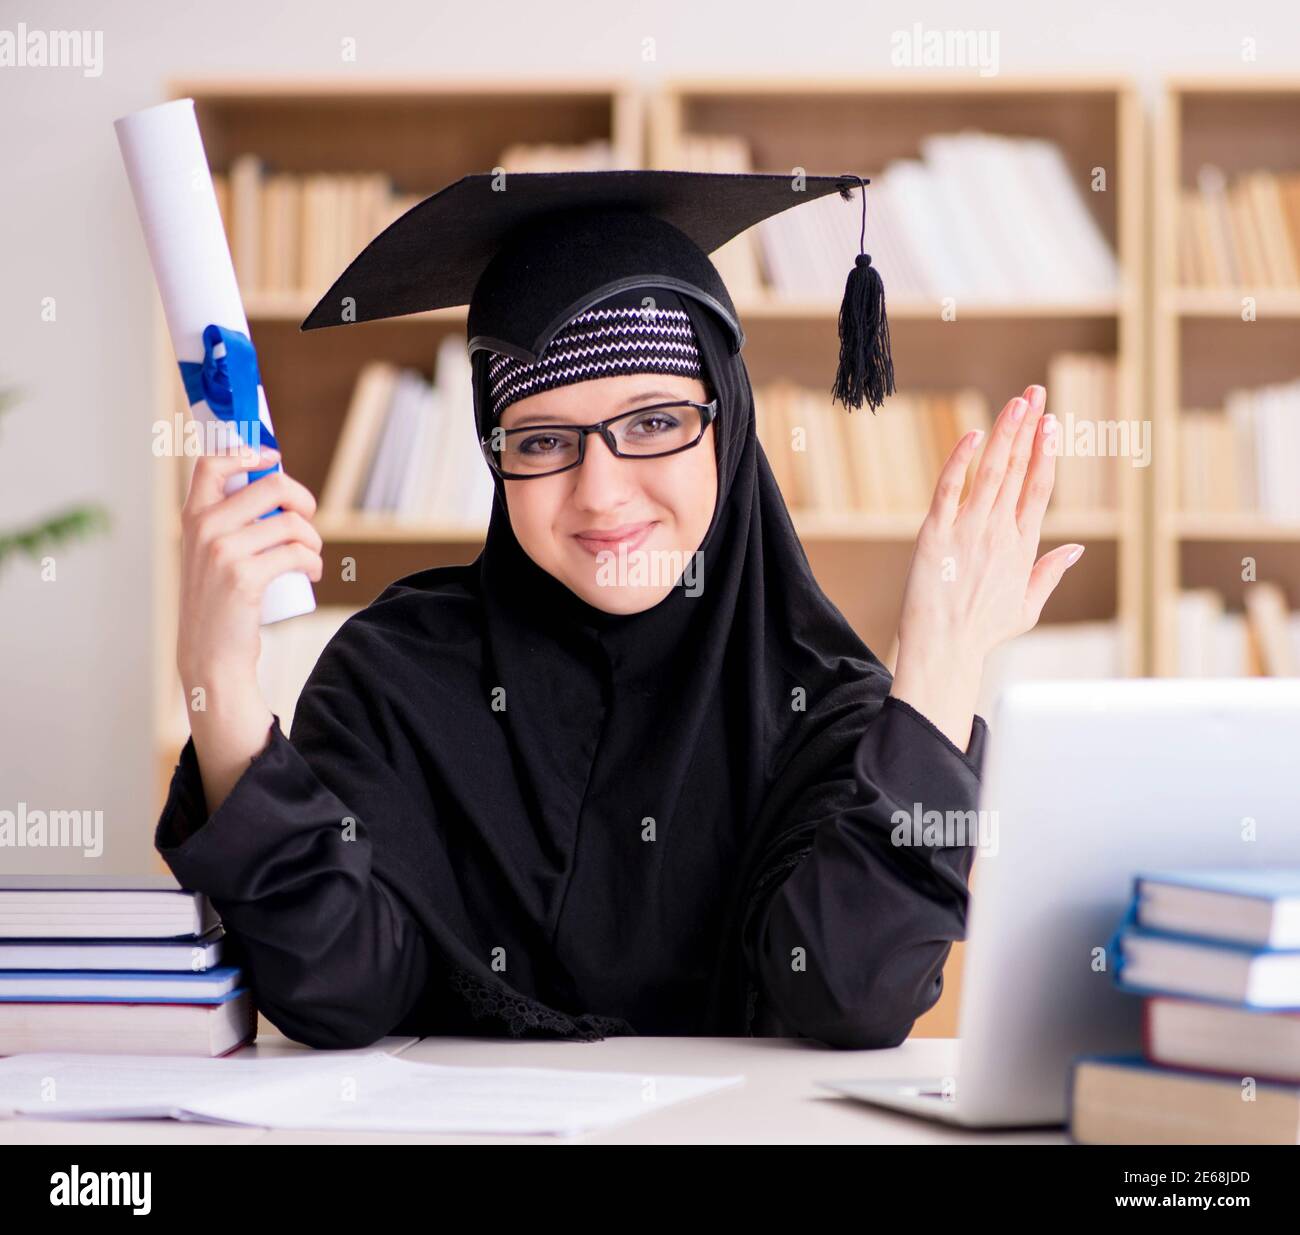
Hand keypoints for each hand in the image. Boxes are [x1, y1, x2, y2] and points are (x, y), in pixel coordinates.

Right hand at [176, 446, 322, 813]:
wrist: (210, 657)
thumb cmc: (220, 605)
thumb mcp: (211, 557)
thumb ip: (230, 525)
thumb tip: (275, 487)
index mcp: (193, 518)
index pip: (210, 463)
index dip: (248, 453)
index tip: (272, 459)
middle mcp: (204, 529)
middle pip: (270, 485)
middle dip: (302, 499)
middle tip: (308, 517)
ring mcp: (222, 553)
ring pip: (291, 523)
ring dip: (312, 540)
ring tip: (310, 558)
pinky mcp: (244, 578)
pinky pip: (296, 553)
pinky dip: (313, 562)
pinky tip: (312, 573)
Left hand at [889, 384, 1084, 749]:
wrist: (944, 649)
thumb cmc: (982, 632)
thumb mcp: (1028, 606)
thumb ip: (1050, 572)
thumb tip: (1076, 548)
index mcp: (1023, 546)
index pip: (1039, 488)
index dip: (1046, 452)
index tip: (1052, 423)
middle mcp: (999, 532)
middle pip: (1018, 470)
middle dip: (1028, 428)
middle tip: (1035, 393)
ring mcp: (968, 531)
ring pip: (990, 472)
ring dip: (1004, 433)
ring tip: (1016, 402)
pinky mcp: (935, 534)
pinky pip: (949, 489)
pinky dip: (961, 461)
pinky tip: (973, 435)